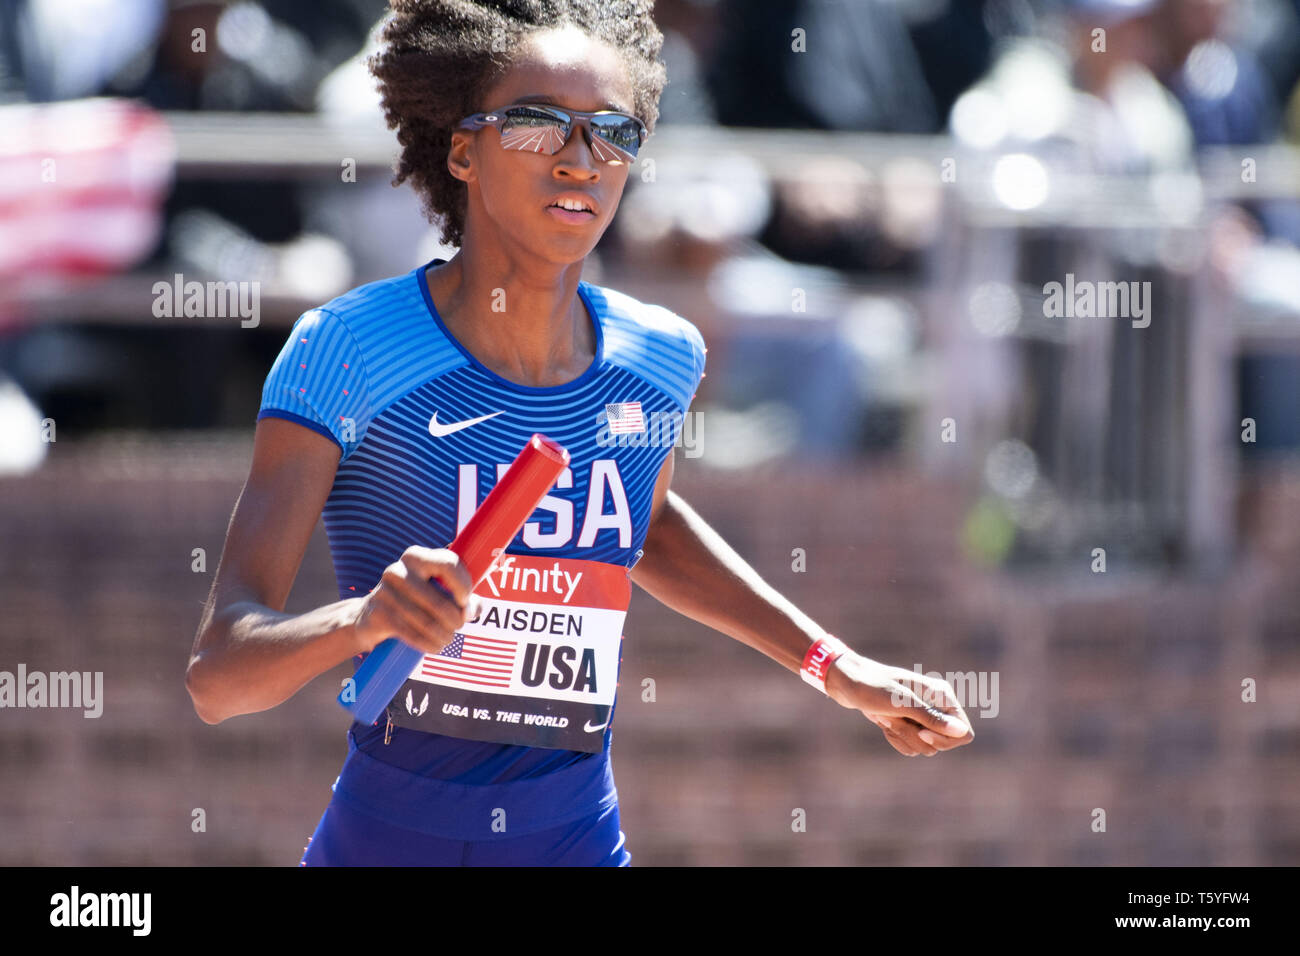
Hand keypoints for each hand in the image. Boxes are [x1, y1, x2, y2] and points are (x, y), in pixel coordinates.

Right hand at [350, 546, 476, 655]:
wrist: (372, 617)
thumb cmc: (416, 602)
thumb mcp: (440, 593)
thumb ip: (465, 598)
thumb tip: (471, 610)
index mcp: (416, 557)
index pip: (448, 563)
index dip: (463, 586)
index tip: (465, 603)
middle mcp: (398, 570)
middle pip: (440, 601)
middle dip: (455, 620)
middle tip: (458, 626)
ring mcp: (384, 591)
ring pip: (427, 622)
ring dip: (444, 635)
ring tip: (448, 639)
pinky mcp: (378, 614)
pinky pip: (412, 634)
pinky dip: (429, 644)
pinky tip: (435, 646)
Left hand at [824, 652, 973, 756]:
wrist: (847, 682)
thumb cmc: (872, 686)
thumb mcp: (902, 703)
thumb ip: (933, 719)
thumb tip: (963, 732)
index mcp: (942, 696)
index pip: (963, 732)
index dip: (944, 738)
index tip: (921, 732)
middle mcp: (936, 706)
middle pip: (942, 743)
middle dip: (915, 736)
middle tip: (894, 717)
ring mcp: (922, 716)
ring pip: (924, 747)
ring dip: (901, 735)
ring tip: (883, 716)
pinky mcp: (908, 724)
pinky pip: (910, 746)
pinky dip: (894, 738)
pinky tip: (881, 721)